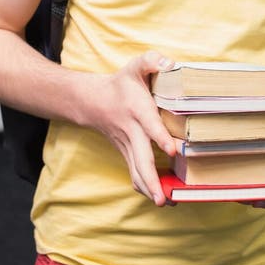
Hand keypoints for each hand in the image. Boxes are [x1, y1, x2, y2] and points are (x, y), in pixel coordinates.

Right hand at [76, 50, 175, 206]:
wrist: (93, 101)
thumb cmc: (122, 84)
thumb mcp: (136, 66)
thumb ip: (152, 61)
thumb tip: (171, 64)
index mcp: (137, 109)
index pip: (149, 125)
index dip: (160, 138)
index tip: (171, 151)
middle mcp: (131, 132)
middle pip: (140, 160)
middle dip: (152, 180)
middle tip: (162, 199)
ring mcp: (127, 146)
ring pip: (136, 172)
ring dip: (149, 190)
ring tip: (165, 203)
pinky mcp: (127, 154)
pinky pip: (134, 174)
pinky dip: (145, 188)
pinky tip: (160, 198)